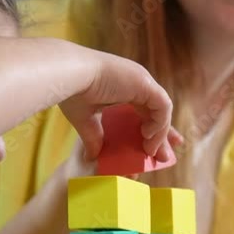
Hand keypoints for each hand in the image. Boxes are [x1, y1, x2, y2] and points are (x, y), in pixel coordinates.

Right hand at [59, 51, 173, 160]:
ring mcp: (142, 81)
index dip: (152, 127)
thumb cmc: (72, 91)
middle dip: (162, 134)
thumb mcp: (85, 119)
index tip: (153, 147)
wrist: (69, 76)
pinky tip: (147, 136)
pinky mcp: (145, 84)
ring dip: (160, 133)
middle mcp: (135, 82)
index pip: (145, 109)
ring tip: (151, 152)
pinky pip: (163, 107)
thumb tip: (91, 157)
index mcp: (122, 86)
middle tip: (164, 156)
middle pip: (157, 111)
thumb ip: (93, 136)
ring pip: (162, 110)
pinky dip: (160, 123)